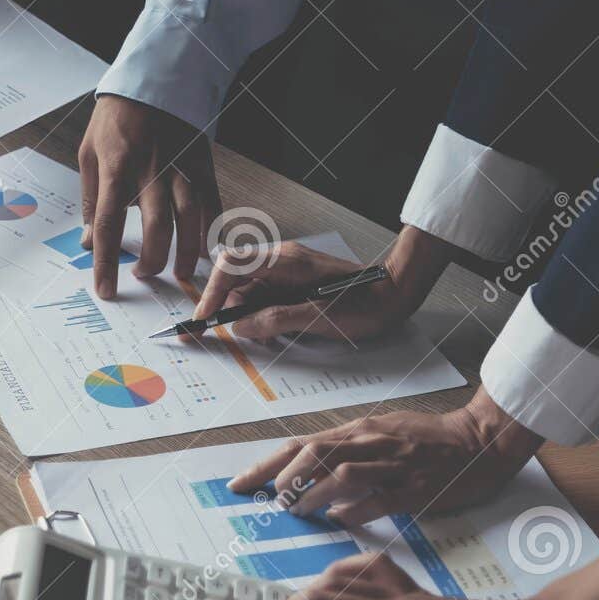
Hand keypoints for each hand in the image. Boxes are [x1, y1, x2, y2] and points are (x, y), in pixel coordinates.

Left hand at [78, 95, 220, 298]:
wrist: (153, 79)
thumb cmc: (115, 118)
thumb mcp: (88, 153)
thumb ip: (89, 198)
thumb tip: (87, 240)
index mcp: (116, 170)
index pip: (108, 225)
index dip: (106, 263)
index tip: (105, 290)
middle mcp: (150, 172)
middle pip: (156, 229)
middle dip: (152, 262)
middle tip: (144, 276)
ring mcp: (180, 168)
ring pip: (190, 219)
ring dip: (186, 252)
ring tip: (180, 273)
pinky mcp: (202, 164)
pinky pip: (212, 202)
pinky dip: (212, 229)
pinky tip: (206, 249)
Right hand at [191, 225, 453, 340]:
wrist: (394, 296)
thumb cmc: (362, 304)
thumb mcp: (315, 317)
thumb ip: (273, 320)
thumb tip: (240, 327)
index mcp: (284, 261)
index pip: (231, 266)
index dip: (211, 293)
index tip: (204, 319)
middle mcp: (281, 262)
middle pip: (236, 281)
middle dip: (230, 310)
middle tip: (231, 337)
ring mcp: (287, 273)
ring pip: (250, 293)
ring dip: (249, 318)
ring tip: (267, 338)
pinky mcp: (294, 285)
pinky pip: (266, 300)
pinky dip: (263, 319)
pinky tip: (277, 333)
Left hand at [228, 387, 542, 528]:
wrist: (479, 440)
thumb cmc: (428, 440)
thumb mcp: (380, 435)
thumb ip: (345, 454)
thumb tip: (310, 478)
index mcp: (359, 431)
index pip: (300, 444)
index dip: (266, 464)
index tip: (239, 485)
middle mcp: (370, 443)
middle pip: (314, 452)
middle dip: (285, 477)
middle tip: (273, 500)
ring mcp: (393, 465)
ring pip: (342, 472)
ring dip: (314, 493)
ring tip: (299, 510)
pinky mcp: (416, 488)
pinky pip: (380, 498)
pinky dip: (355, 510)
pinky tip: (341, 519)